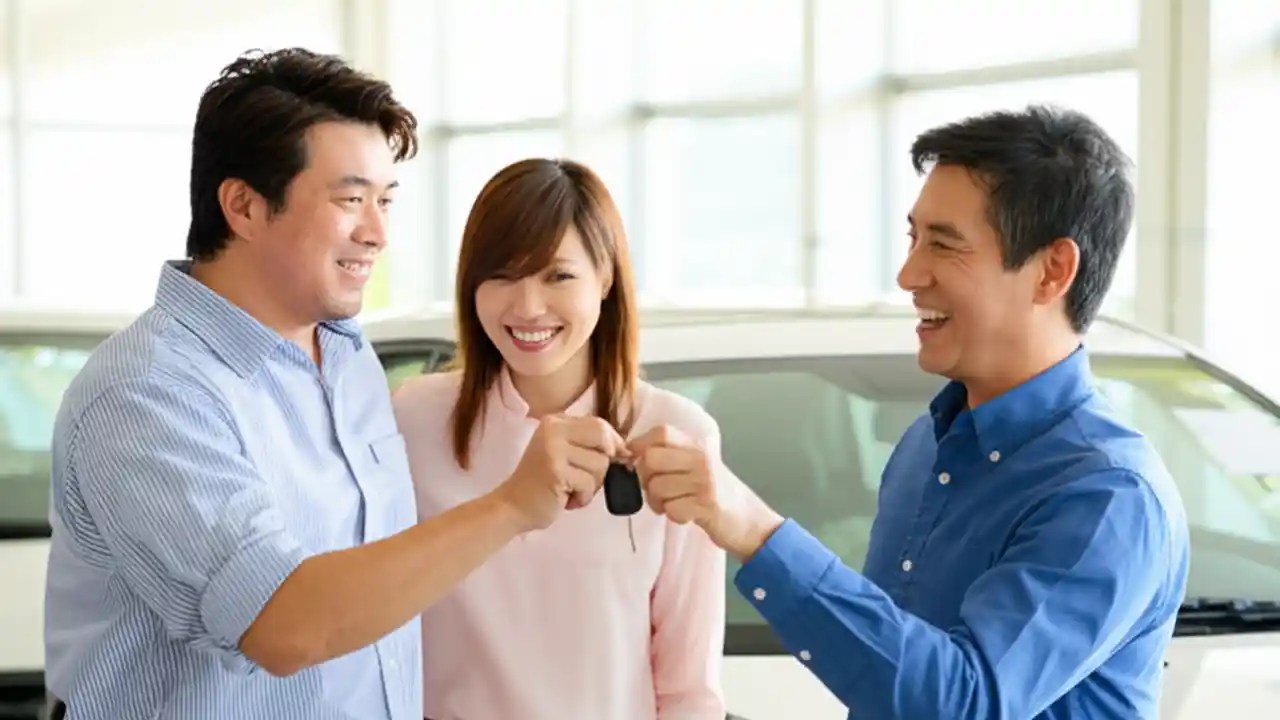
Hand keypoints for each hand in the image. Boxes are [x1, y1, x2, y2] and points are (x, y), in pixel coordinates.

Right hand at [495, 415, 628, 532]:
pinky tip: (567, 498)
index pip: (599, 424)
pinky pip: (589, 483)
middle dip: (604, 463)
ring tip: (571, 489)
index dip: (612, 444)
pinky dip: (583, 497)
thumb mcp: (564, 453)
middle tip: (587, 478)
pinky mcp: (555, 470)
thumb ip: (589, 444)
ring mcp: (553, 449)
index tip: (608, 461)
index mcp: (556, 421)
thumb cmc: (544, 482)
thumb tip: (626, 450)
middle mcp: (553, 429)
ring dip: (592, 485)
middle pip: (603, 438)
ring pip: (600, 464)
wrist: (513, 506)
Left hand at [629, 424, 783, 560]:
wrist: (749, 520)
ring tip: (673, 505)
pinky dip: (674, 516)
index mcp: (696, 446)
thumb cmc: (715, 493)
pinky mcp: (707, 505)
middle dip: (645, 479)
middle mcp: (700, 459)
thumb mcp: (696, 466)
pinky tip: (686, 515)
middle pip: (651, 459)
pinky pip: (671, 509)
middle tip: (656, 491)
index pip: (660, 432)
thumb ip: (669, 457)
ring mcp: (704, 481)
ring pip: (656, 487)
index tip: (637, 462)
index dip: (640, 446)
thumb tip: (629, 455)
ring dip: (658, 503)